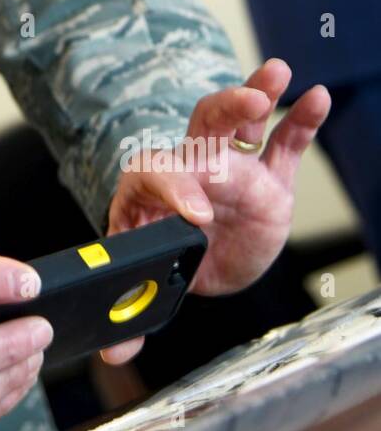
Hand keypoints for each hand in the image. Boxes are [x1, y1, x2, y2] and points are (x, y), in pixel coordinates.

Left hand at [99, 57, 329, 365]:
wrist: (200, 261)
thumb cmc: (170, 261)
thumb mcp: (152, 287)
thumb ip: (135, 316)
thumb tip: (113, 355)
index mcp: (152, 192)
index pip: (155, 173)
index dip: (173, 188)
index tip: (197, 214)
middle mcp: (191, 170)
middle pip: (199, 129)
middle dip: (222, 111)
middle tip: (247, 105)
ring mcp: (232, 169)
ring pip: (238, 123)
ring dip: (253, 96)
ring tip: (274, 75)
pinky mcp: (269, 178)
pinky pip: (284, 143)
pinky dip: (299, 120)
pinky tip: (317, 98)